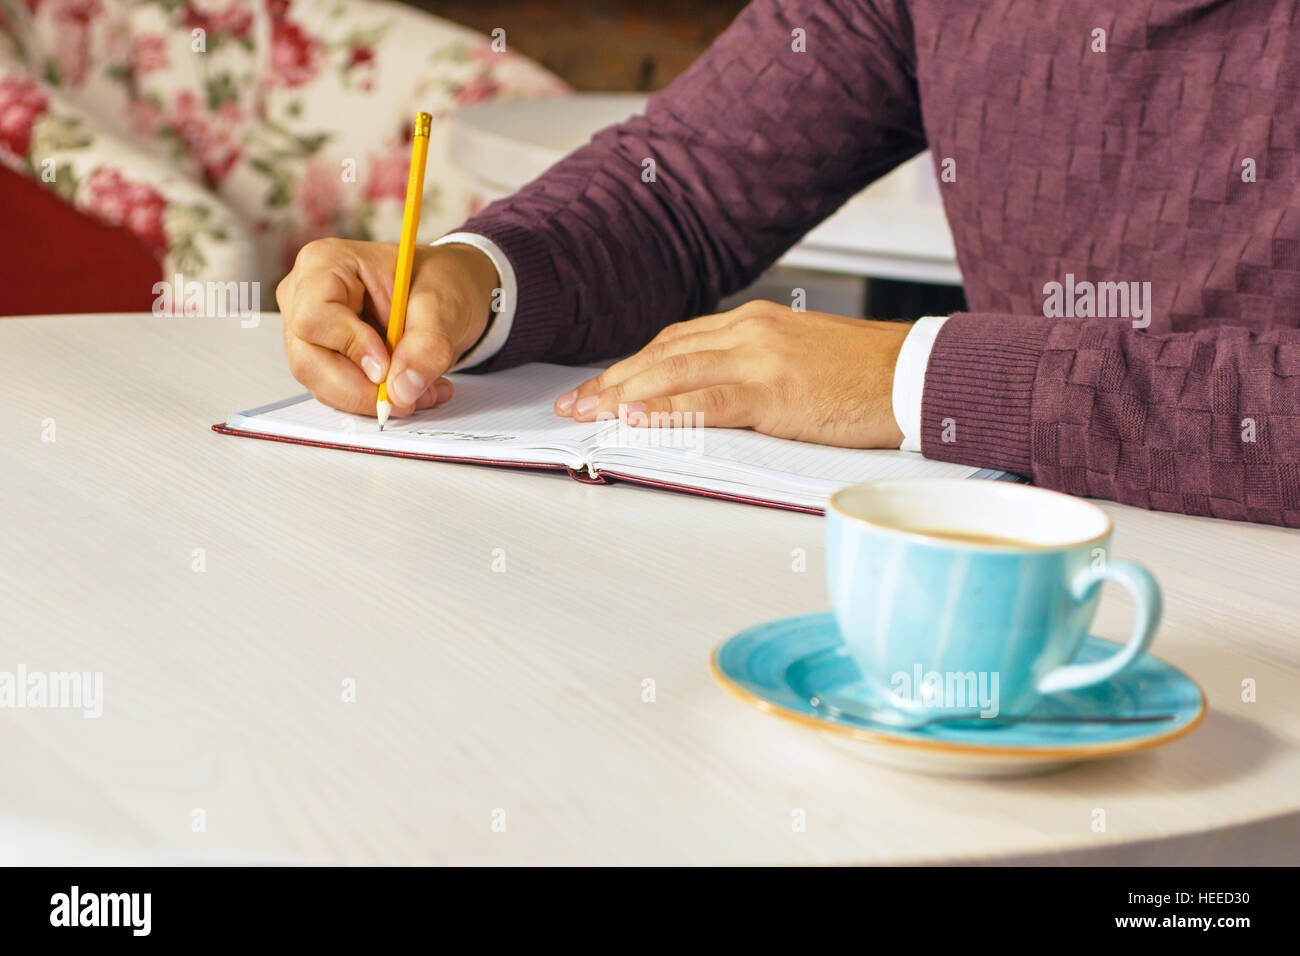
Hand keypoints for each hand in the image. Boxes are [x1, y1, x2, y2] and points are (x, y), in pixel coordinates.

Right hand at [276, 239, 497, 417]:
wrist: (450, 289)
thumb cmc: (438, 279)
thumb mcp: (442, 305)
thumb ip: (425, 346)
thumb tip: (402, 389)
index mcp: (325, 264)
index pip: (313, 317)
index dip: (350, 346)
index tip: (387, 364)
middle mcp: (304, 296)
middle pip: (309, 360)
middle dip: (362, 389)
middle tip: (409, 395)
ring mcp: (309, 330)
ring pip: (322, 384)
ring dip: (373, 398)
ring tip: (422, 390)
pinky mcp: (323, 357)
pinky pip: (336, 392)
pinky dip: (374, 399)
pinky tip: (409, 389)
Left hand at [553, 300, 909, 447]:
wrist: (916, 374)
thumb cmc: (865, 374)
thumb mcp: (800, 357)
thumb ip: (756, 366)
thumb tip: (713, 395)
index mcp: (754, 322)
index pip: (675, 342)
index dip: (631, 366)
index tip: (599, 387)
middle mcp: (750, 331)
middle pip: (663, 355)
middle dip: (612, 382)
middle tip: (573, 405)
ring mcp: (760, 360)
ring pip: (673, 375)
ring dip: (623, 397)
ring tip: (587, 415)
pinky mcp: (774, 392)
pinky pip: (706, 402)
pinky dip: (664, 411)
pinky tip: (634, 420)